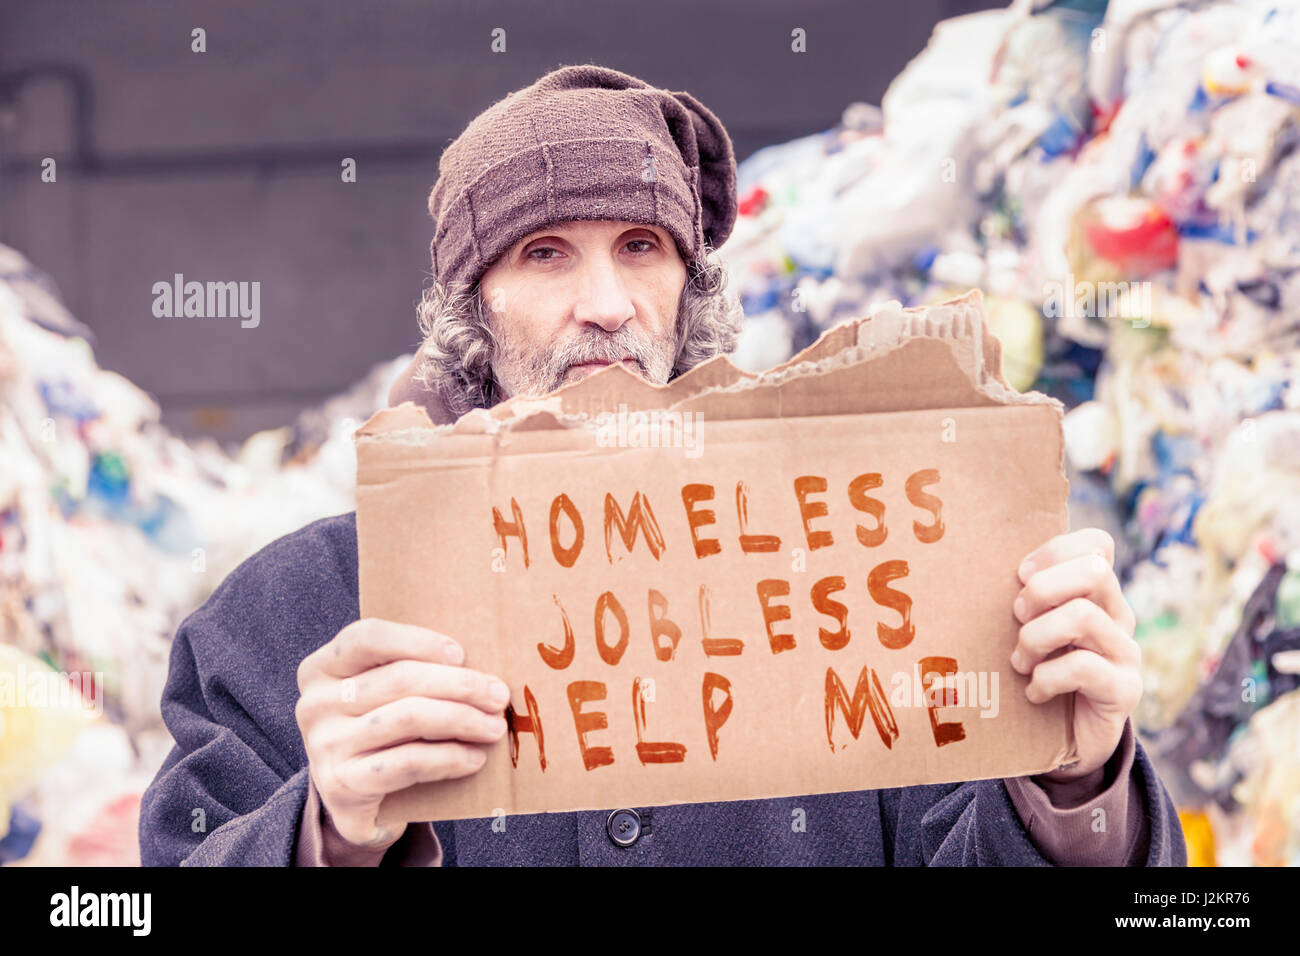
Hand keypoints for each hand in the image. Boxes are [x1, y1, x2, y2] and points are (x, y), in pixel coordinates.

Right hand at [295, 618, 509, 852]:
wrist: (356, 800)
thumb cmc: (381, 731)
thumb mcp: (384, 695)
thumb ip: (413, 670)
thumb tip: (479, 664)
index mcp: (321, 668)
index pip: (367, 637)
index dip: (417, 640)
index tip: (461, 654)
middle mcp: (314, 704)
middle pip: (399, 679)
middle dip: (459, 685)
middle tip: (498, 695)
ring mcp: (324, 745)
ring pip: (409, 718)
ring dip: (462, 719)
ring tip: (494, 727)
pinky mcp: (341, 785)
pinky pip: (408, 762)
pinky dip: (449, 758)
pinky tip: (474, 758)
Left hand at [1010, 528, 1141, 783]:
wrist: (1069, 740)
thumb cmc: (1038, 671)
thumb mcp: (1029, 628)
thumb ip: (1023, 600)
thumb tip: (984, 571)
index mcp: (1097, 593)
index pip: (1097, 544)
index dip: (1055, 551)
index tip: (1020, 575)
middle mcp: (1118, 615)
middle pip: (1093, 570)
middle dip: (1042, 590)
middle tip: (1017, 617)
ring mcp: (1126, 651)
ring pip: (1082, 616)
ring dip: (1036, 638)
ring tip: (1019, 662)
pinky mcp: (1125, 689)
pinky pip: (1083, 668)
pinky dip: (1046, 678)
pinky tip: (1033, 693)